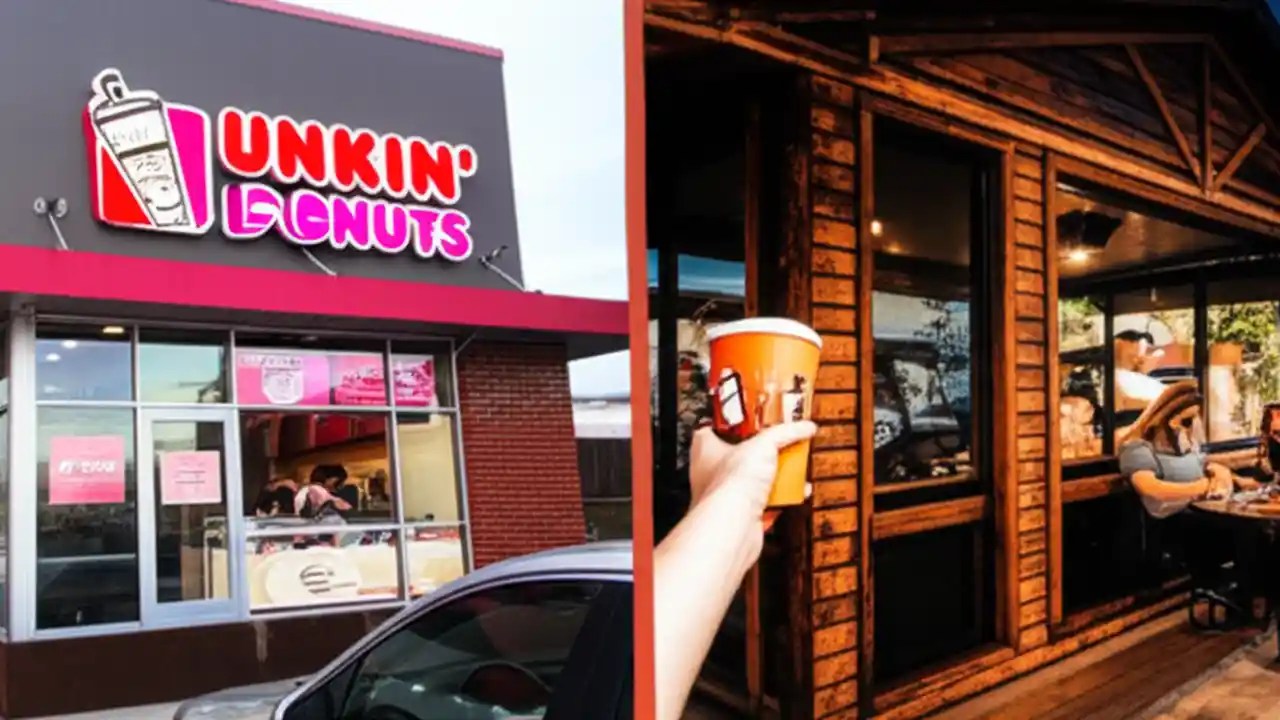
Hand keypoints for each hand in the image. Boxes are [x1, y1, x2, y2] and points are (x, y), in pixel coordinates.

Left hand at [689, 422, 816, 520]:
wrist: (735, 525)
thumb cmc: (731, 483)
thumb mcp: (764, 444)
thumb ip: (785, 432)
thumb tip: (803, 426)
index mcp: (706, 450)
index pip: (714, 430)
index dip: (733, 425)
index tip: (752, 420)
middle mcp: (713, 474)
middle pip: (741, 456)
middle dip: (764, 453)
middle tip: (780, 446)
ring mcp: (728, 496)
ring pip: (755, 481)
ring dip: (776, 477)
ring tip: (792, 468)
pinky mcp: (743, 515)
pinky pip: (766, 503)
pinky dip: (782, 499)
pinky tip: (795, 493)